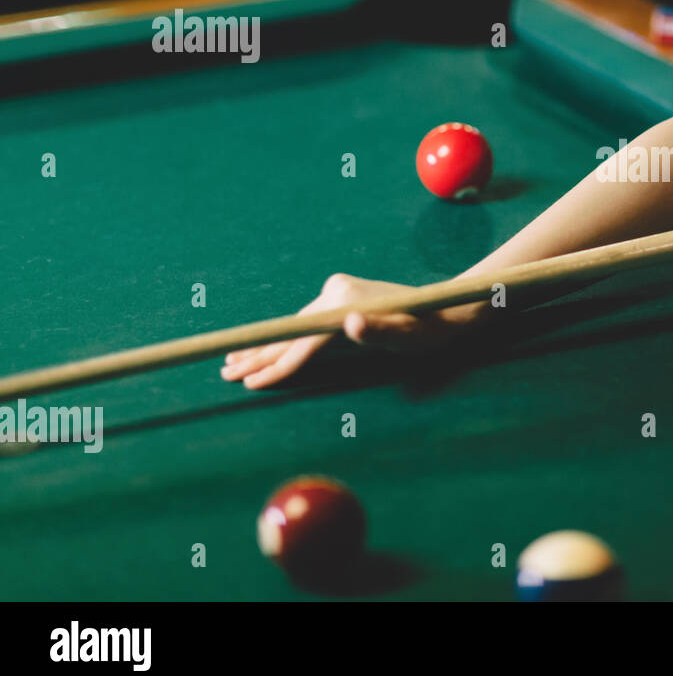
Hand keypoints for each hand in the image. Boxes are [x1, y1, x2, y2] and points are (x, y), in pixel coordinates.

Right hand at [220, 273, 484, 388]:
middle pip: (291, 333)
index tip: (249, 383)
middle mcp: (334, 293)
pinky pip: (304, 324)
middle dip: (258, 355)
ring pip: (294, 328)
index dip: (275, 365)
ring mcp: (335, 293)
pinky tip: (268, 346)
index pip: (302, 343)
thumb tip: (350, 324)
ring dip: (265, 347)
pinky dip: (285, 338)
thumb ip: (379, 331)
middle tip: (225, 373)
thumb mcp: (408, 336)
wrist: (444, 307)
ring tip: (234, 363)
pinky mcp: (339, 296)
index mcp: (344, 304)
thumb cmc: (428, 330)